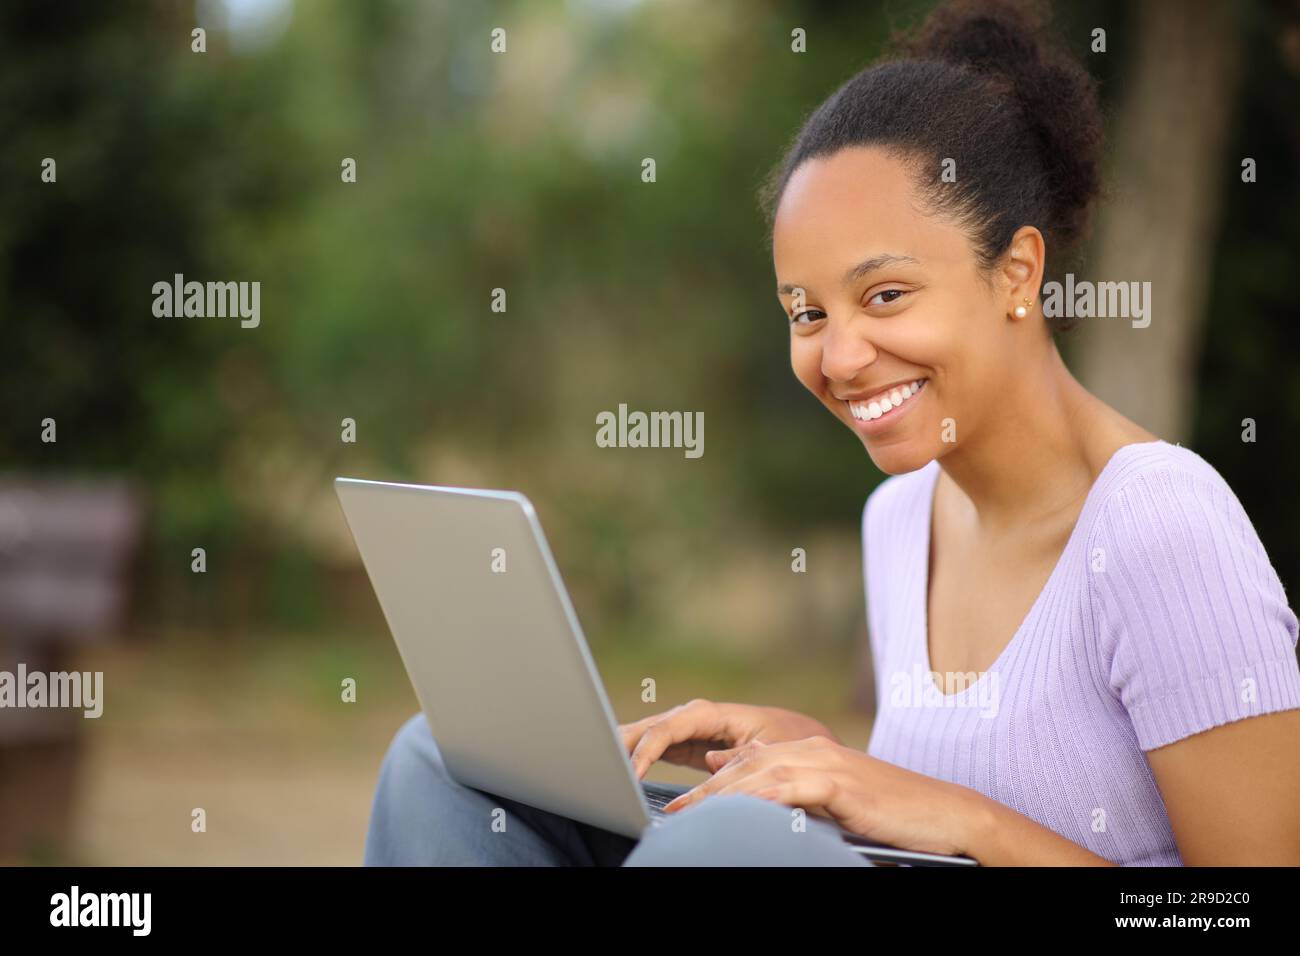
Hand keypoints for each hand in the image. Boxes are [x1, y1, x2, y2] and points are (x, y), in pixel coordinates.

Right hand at [618, 698, 838, 779]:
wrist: (802, 743)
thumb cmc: (790, 743)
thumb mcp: (772, 751)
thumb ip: (742, 755)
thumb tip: (711, 760)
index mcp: (714, 713)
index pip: (671, 726)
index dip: (649, 747)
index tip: (633, 771)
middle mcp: (696, 718)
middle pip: (651, 726)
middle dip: (623, 741)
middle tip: (597, 761)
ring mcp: (688, 730)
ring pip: (647, 735)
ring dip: (622, 747)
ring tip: (596, 762)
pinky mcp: (686, 745)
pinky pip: (653, 748)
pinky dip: (633, 757)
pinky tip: (617, 770)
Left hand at [662, 735, 986, 858]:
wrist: (942, 812)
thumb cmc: (888, 812)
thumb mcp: (833, 798)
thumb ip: (793, 788)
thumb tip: (750, 781)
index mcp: (807, 752)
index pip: (747, 764)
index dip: (710, 783)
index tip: (679, 803)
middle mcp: (811, 749)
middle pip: (745, 767)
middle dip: (705, 790)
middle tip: (672, 811)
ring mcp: (825, 761)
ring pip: (759, 774)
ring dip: (721, 795)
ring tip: (690, 813)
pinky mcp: (839, 781)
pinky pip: (790, 788)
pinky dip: (760, 798)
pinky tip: (738, 810)